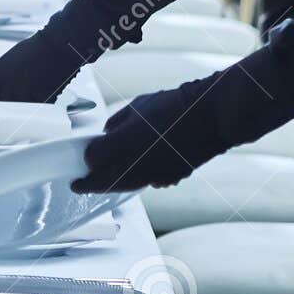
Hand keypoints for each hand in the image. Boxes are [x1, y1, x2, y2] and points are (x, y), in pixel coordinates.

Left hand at [0, 0, 118, 102]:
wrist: (61, 42)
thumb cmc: (39, 48)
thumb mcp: (14, 59)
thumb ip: (6, 77)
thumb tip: (5, 93)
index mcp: (1, 71)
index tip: (0, 110)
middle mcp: (10, 81)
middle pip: (5, 106)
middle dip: (11, 110)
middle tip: (18, 113)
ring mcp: (26, 88)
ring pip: (23, 109)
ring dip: (28, 110)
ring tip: (34, 107)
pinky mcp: (42, 93)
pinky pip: (39, 107)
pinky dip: (42, 107)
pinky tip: (46, 103)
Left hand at [74, 83, 226, 193]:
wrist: (212, 117)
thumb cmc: (176, 106)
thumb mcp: (138, 106)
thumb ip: (118, 124)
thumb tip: (108, 134)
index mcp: (122, 144)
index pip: (94, 159)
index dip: (86, 161)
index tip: (83, 161)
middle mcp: (135, 164)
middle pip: (105, 182)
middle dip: (91, 184)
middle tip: (80, 185)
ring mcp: (153, 175)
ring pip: (125, 186)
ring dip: (112, 185)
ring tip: (101, 183)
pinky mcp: (169, 179)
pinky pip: (145, 183)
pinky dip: (136, 180)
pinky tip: (132, 173)